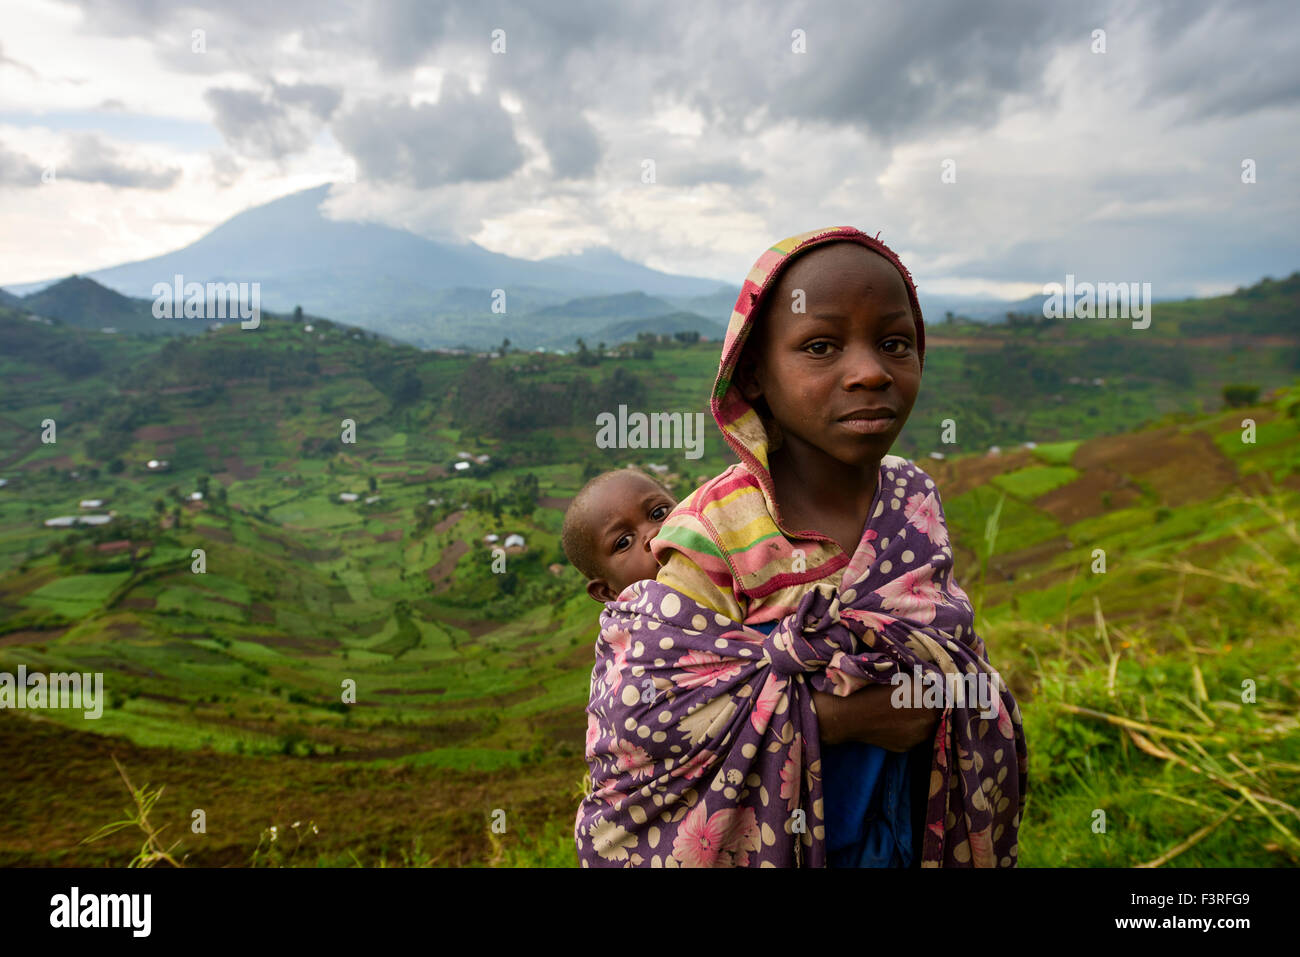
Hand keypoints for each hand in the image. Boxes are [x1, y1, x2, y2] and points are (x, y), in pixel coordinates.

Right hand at [811, 684, 938, 751]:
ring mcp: (917, 737)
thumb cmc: (872, 689)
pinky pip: (916, 736)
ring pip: (929, 726)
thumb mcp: (900, 675)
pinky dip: (912, 729)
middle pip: (940, 711)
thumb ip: (922, 677)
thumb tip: (936, 676)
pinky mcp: (906, 747)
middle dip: (934, 704)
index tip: (937, 683)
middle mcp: (928, 721)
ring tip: (909, 709)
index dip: (943, 688)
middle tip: (922, 695)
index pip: (948, 694)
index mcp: (928, 699)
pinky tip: (899, 721)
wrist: (850, 716)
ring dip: (924, 718)